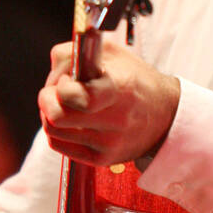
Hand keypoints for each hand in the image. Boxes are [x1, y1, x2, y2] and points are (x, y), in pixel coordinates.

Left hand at [38, 24, 180, 166]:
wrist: (166, 116)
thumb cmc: (136, 80)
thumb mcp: (111, 53)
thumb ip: (75, 52)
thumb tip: (54, 72)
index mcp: (119, 89)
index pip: (76, 97)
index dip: (61, 85)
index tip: (69, 78)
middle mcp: (115, 120)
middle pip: (56, 117)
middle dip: (47, 99)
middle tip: (57, 92)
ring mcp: (108, 144)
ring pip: (53, 131)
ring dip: (50, 113)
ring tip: (65, 104)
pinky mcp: (102, 159)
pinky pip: (59, 145)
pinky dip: (57, 130)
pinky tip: (71, 120)